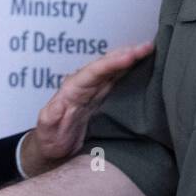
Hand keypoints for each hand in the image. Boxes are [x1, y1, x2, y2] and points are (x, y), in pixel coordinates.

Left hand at [20, 40, 153, 176]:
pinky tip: (141, 63)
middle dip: (127, 54)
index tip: (130, 56)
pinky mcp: (101, 96)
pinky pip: (117, 78)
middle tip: (148, 46)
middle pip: (107, 65)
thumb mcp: (46, 129)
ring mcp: (94, 90)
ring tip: (149, 48)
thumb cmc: (48, 138)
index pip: (94, 72)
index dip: (112, 63)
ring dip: (131, 58)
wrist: (52, 148)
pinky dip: (129, 69)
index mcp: (72, 89)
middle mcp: (84, 85)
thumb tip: (56, 104)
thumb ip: (51, 116)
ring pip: (114, 69)